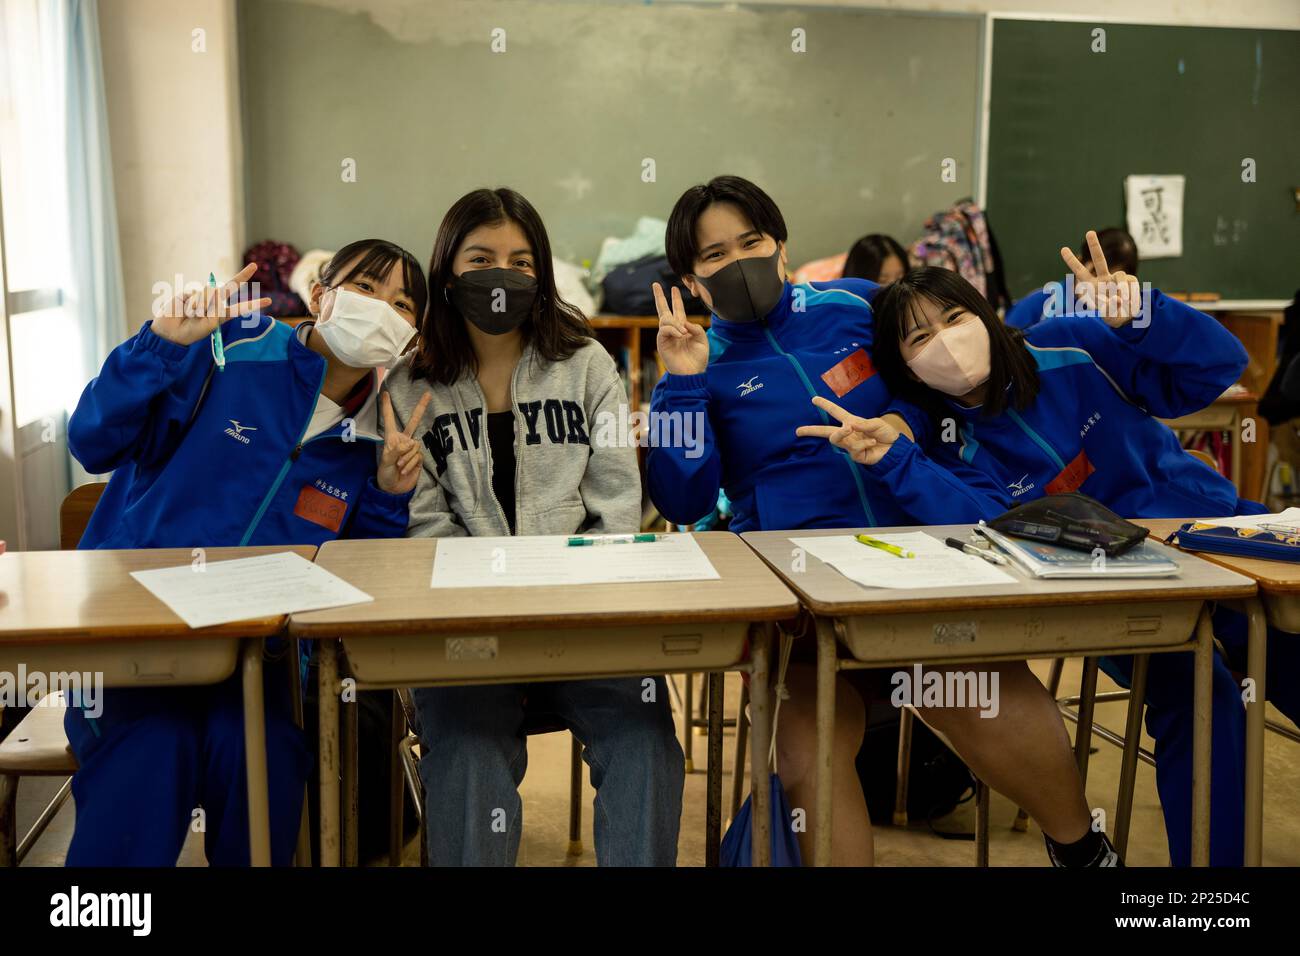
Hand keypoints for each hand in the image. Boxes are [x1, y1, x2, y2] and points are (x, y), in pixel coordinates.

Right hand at [150, 263, 271, 345]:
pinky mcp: (191, 291)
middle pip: (231, 287)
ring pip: (210, 293)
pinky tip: (186, 307)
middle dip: (243, 276)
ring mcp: (203, 296)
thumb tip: (218, 291)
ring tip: (192, 314)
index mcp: (222, 314)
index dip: (253, 304)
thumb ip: (215, 311)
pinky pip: (197, 292)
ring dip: (201, 306)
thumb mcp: (207, 326)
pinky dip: (193, 301)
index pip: (240, 307)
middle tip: (255, 266)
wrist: (170, 331)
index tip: (269, 301)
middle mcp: (215, 303)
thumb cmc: (190, 332)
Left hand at [377, 391, 431, 494]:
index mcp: (391, 438)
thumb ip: (395, 451)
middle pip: (413, 422)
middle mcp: (403, 440)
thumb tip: (407, 443)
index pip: (389, 420)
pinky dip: (411, 464)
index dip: (387, 407)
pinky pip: (418, 456)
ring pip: (414, 446)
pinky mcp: (419, 457)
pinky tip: (405, 470)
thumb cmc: (385, 474)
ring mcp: (412, 448)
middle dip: (421, 408)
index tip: (384, 393)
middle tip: (428, 394)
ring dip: (407, 458)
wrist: (394, 489)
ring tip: (400, 467)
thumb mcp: (386, 463)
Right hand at [653, 282, 708, 375]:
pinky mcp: (662, 342)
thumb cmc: (698, 359)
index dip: (676, 299)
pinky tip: (680, 334)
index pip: (678, 310)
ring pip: (666, 320)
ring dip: (675, 323)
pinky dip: (673, 330)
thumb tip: (683, 323)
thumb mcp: (702, 339)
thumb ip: (696, 327)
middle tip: (655, 284)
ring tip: (684, 333)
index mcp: (683, 328)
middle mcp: (673, 330)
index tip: (674, 288)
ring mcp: (666, 336)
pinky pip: (664, 329)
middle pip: (664, 310)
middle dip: (659, 297)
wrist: (692, 373)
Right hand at [795, 396, 899, 465]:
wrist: (895, 450)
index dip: (825, 405)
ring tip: (851, 428)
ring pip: (836, 439)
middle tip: (798, 431)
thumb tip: (848, 425)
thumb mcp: (876, 424)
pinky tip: (872, 442)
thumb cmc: (886, 434)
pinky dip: (864, 443)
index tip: (814, 399)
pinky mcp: (855, 455)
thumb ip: (863, 423)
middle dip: (812, 430)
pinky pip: (854, 448)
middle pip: (826, 431)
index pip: (836, 412)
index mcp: (852, 422)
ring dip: (842, 432)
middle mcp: (848, 433)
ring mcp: (851, 445)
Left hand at [1061, 230, 1141, 327]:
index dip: (1072, 261)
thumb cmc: (1113, 315)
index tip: (1063, 249)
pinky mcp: (1130, 280)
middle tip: (1089, 232)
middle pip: (1099, 260)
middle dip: (1094, 245)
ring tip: (1121, 302)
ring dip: (1121, 291)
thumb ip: (1109, 308)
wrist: (1127, 316)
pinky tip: (1128, 300)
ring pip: (1120, 277)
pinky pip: (1129, 283)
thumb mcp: (1108, 316)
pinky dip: (1129, 294)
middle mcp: (1103, 279)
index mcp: (1092, 286)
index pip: (1080, 272)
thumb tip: (1118, 298)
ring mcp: (1117, 278)